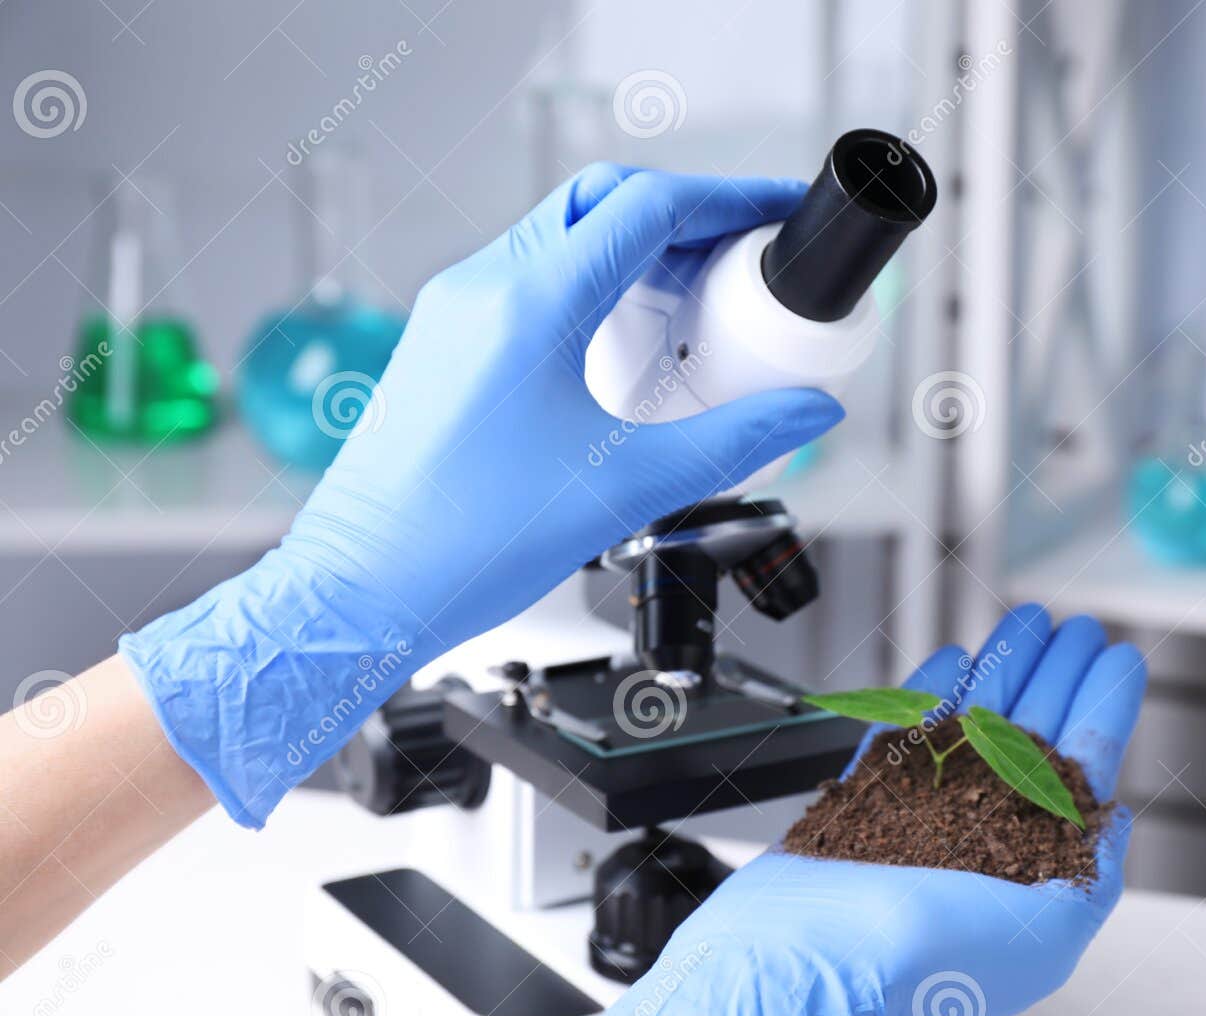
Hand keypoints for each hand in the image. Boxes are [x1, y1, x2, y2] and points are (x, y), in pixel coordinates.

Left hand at [119, 166, 844, 827]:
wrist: (359, 591)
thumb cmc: (468, 545)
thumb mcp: (628, 489)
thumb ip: (735, 440)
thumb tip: (810, 410)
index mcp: (530, 305)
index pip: (647, 205)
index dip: (728, 198)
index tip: (778, 212)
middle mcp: (484, 287)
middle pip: (603, 198)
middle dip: (686, 211)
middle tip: (746, 250)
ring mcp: (456, 309)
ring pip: (564, 233)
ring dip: (637, 245)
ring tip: (699, 295)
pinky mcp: (444, 340)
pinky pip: (530, 275)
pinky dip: (593, 279)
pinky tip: (627, 336)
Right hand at [570, 605, 1144, 1015]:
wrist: (823, 959)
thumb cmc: (935, 959)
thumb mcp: (1057, 927)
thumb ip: (1097, 869)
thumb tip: (1115, 819)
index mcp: (1034, 856)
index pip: (1082, 763)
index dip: (1102, 702)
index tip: (1114, 655)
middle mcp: (983, 827)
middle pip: (1033, 727)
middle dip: (1056, 670)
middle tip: (1071, 626)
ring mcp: (925, 804)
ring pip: (975, 715)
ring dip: (1004, 663)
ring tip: (1026, 620)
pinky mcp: (869, 790)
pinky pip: (905, 725)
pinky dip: (931, 687)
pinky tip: (954, 656)